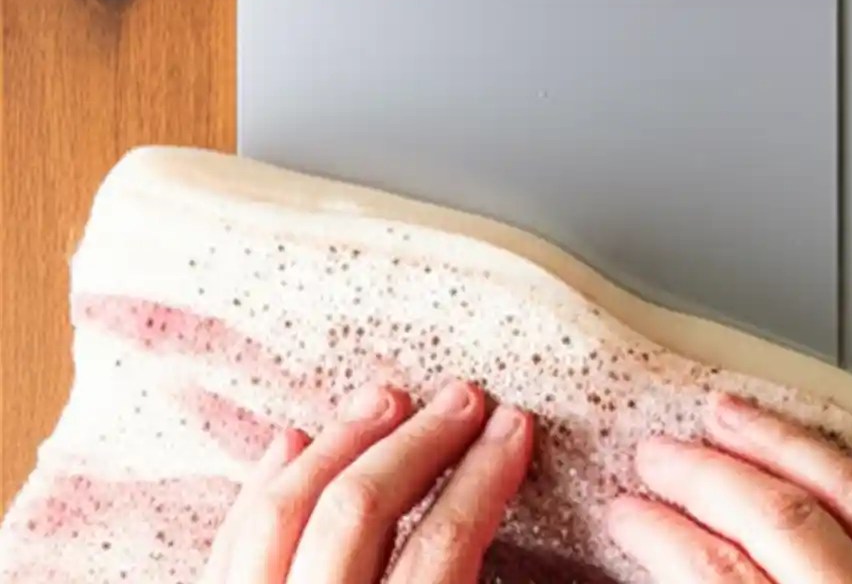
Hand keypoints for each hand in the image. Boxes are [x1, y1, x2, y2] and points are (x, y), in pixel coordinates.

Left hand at [200, 381, 532, 583]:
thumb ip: (458, 578)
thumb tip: (489, 518)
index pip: (440, 548)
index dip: (484, 480)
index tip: (514, 430)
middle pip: (357, 512)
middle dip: (419, 443)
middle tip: (464, 399)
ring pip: (280, 513)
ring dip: (342, 445)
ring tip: (387, 399)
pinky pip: (225, 543)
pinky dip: (263, 485)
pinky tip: (294, 443)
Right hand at [607, 392, 851, 583]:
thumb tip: (667, 563)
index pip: (719, 574)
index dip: (660, 534)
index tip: (626, 511)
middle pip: (781, 519)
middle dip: (706, 476)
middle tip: (654, 455)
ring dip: (778, 446)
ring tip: (726, 414)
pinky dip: (846, 470)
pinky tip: (814, 454)